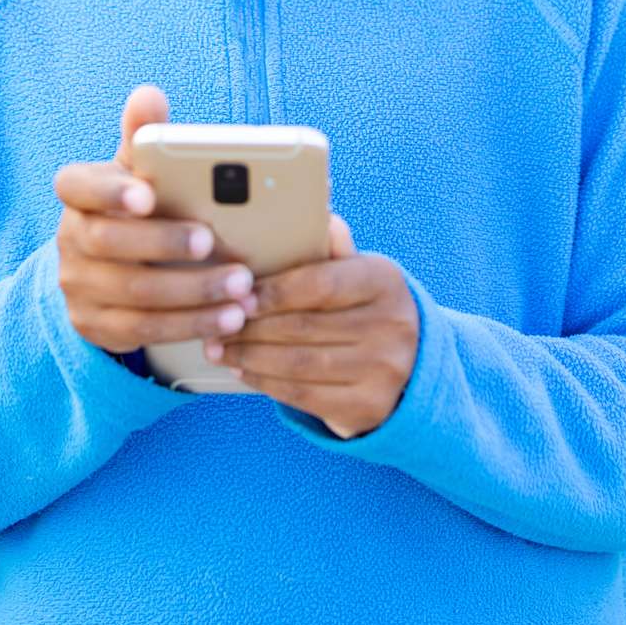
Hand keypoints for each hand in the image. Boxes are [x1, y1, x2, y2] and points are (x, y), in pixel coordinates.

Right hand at [52, 84, 258, 358]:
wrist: (111, 266)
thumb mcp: (139, 169)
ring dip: (192, 292)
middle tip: (213, 241)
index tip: (148, 195)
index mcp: (79, 194)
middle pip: (109, 244)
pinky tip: (228, 319)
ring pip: (134, 293)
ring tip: (241, 288)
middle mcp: (70, 240)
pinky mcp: (96, 326)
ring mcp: (78, 287)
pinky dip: (190, 325)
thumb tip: (148, 95)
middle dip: (164, 243)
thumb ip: (145, 137)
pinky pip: (143, 331)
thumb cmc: (139, 203)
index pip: (77, 186)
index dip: (109, 191)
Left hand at [202, 213, 419, 438]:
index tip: (237, 294)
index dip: (274, 291)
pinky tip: (243, 371)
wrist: (410, 367)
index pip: (320, 285)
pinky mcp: (368, 407)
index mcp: (384, 281)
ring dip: (250, 356)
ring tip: (219, 349)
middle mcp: (390, 325)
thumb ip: (333, 250)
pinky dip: (266, 383)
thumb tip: (322, 217)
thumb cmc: (366, 308)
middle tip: (215, 323)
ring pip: (299, 363)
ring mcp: (382, 370)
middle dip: (251, 326)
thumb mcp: (358, 273)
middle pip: (303, 326)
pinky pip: (304, 395)